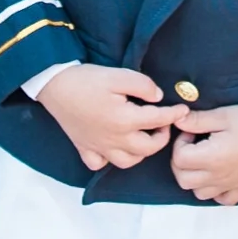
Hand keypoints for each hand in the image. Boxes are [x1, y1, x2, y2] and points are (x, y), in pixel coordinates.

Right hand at [37, 66, 186, 172]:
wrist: (53, 85)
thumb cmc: (86, 79)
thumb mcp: (118, 74)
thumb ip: (143, 85)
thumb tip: (158, 97)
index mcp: (125, 120)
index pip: (157, 120)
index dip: (174, 114)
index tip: (183, 110)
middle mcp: (114, 139)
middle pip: (147, 149)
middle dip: (161, 138)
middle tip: (163, 124)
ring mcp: (99, 147)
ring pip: (128, 161)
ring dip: (141, 152)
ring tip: (143, 137)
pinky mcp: (84, 148)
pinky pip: (101, 164)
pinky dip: (110, 160)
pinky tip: (114, 147)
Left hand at [170, 102, 237, 203]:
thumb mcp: (222, 115)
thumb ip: (197, 120)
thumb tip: (176, 120)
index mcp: (213, 158)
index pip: (179, 159)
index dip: (179, 143)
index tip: (191, 132)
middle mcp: (219, 176)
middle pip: (183, 180)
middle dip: (181, 161)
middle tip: (193, 144)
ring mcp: (231, 184)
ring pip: (198, 193)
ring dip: (194, 177)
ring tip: (203, 158)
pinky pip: (222, 199)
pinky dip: (215, 191)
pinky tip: (218, 174)